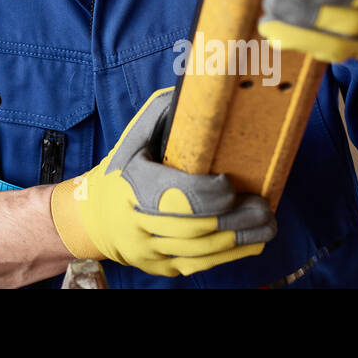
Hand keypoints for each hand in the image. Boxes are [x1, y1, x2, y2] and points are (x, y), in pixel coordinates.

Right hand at [49, 87, 275, 276]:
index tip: (229, 183)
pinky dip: (229, 256)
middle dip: (234, 218)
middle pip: (195, 227)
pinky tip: (252, 243)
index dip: (209, 193)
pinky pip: (199, 265)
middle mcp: (137, 221)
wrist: (91, 217)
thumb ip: (159, 115)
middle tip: (262, 207)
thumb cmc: (121, 171)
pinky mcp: (158, 266)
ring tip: (266, 225)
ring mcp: (147, 249)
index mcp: (132, 184)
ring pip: (201, 250)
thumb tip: (195, 91)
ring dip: (239, 239)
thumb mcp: (132, 139)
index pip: (177, 195)